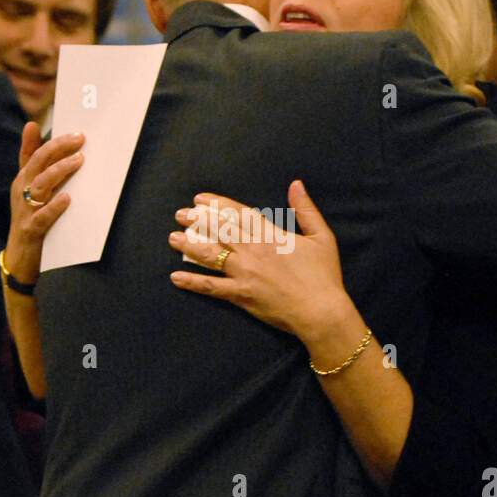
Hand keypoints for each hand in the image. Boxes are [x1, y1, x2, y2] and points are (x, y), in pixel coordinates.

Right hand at [3, 123, 84, 284]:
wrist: (20, 258)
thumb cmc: (30, 219)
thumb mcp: (30, 191)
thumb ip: (35, 163)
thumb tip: (34, 128)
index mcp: (23, 180)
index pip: (34, 154)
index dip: (50, 139)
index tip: (70, 128)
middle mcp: (22, 191)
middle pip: (37, 163)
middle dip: (58, 148)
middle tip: (79, 138)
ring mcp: (25, 210)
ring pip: (40, 185)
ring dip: (59, 171)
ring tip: (78, 161)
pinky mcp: (31, 231)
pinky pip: (42, 217)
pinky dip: (55, 207)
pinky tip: (67, 199)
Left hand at [168, 180, 356, 341]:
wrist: (320, 312)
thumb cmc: (323, 275)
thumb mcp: (322, 237)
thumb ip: (306, 210)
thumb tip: (296, 184)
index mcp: (271, 235)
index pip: (238, 214)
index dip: (217, 204)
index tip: (200, 199)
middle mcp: (253, 251)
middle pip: (219, 230)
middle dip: (197, 221)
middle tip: (180, 214)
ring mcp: (244, 273)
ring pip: (211, 255)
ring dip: (190, 245)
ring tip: (173, 238)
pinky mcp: (241, 295)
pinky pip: (212, 287)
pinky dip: (193, 282)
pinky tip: (176, 277)